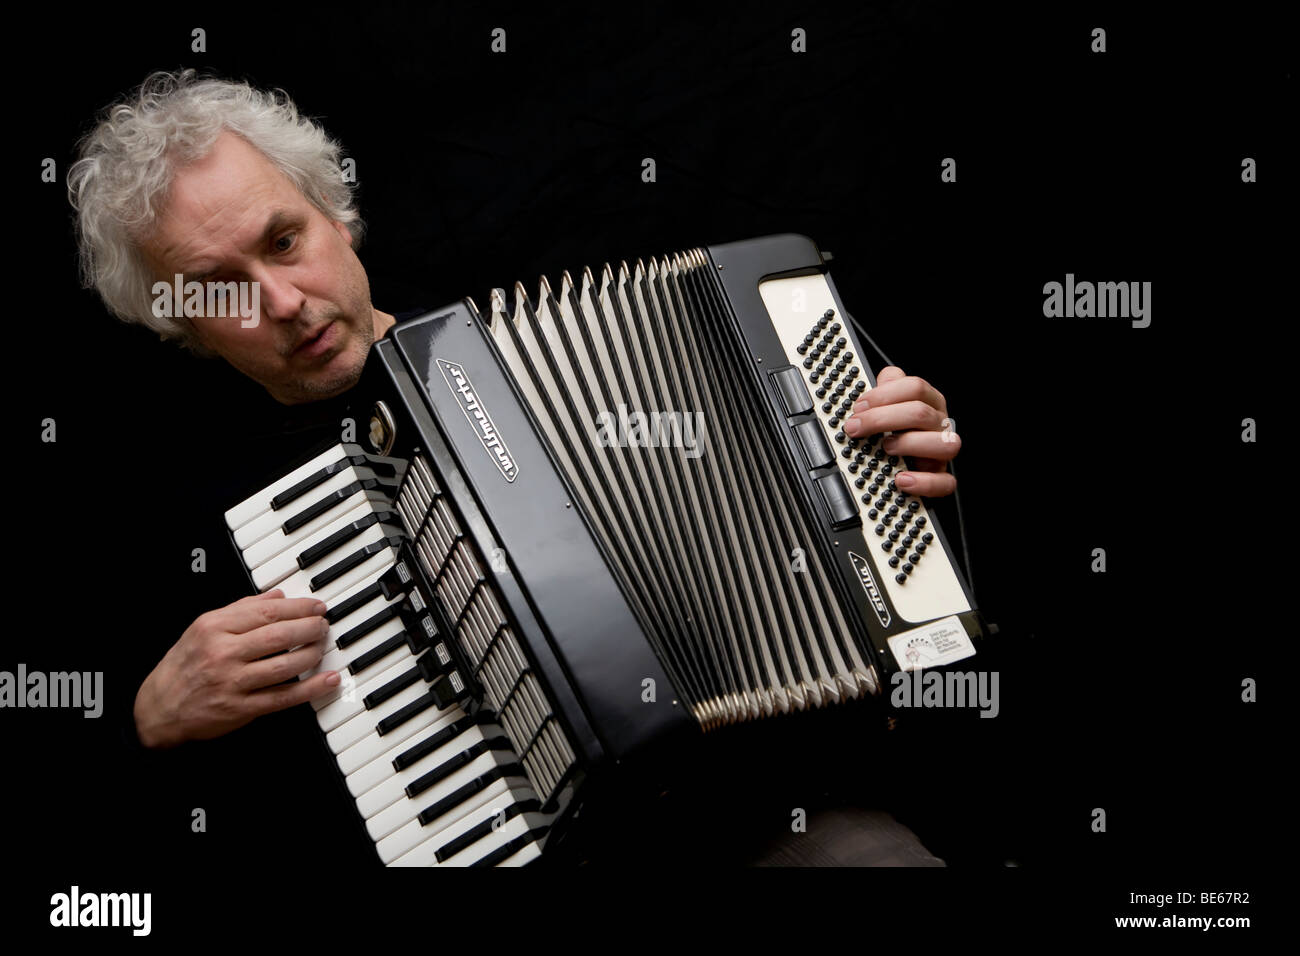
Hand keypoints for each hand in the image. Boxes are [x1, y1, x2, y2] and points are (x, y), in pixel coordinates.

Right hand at [133, 589, 339, 748]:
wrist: (158, 708)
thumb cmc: (184, 665)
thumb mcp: (203, 628)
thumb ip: (241, 609)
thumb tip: (277, 595)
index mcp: (214, 627)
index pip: (266, 611)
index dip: (298, 607)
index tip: (316, 606)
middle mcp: (222, 653)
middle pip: (278, 636)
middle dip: (309, 628)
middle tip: (323, 625)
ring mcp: (232, 682)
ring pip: (284, 665)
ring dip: (312, 653)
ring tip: (322, 646)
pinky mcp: (241, 708)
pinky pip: (283, 697)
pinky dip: (310, 688)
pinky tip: (328, 680)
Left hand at [842, 365, 959, 496]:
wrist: (906, 463)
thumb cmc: (898, 430)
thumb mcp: (891, 405)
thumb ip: (888, 388)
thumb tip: (878, 380)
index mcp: (929, 402)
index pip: (915, 387)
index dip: (884, 394)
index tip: (859, 406)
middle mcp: (939, 424)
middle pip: (920, 413)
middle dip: (882, 419)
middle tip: (856, 428)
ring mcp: (942, 451)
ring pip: (943, 444)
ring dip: (910, 444)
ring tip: (886, 448)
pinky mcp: (941, 477)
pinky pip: (945, 482)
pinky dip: (923, 482)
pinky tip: (901, 479)